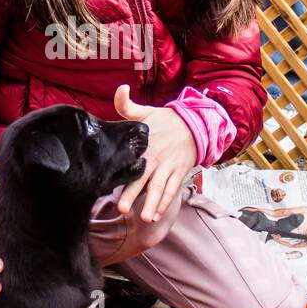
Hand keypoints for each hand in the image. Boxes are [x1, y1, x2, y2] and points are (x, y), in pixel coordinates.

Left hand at [113, 84, 197, 223]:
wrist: (196, 124)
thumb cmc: (166, 120)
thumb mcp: (145, 111)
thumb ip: (127, 104)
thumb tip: (120, 88)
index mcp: (146, 145)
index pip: (131, 161)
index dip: (122, 172)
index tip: (110, 184)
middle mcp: (157, 158)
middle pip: (144, 179)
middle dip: (133, 195)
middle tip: (122, 209)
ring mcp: (169, 168)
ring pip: (160, 189)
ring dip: (152, 204)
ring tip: (144, 218)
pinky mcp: (179, 173)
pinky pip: (172, 191)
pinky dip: (165, 204)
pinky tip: (156, 217)